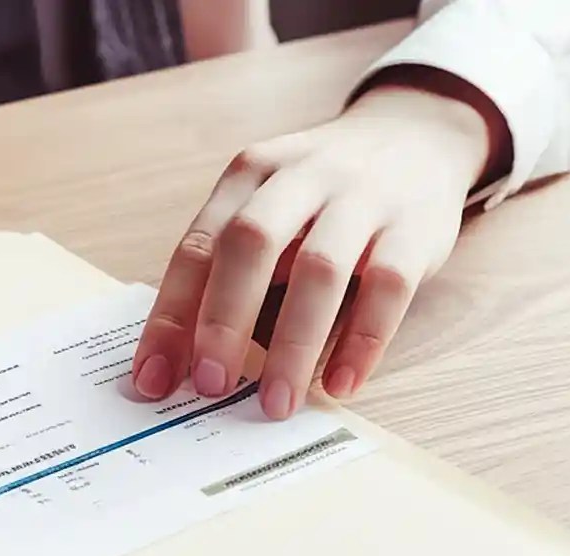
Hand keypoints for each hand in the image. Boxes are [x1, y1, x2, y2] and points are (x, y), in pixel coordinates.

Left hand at [131, 68, 508, 418]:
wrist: (417, 137)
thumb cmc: (320, 196)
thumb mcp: (267, 208)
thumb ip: (226, 267)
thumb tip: (178, 358)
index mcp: (248, 175)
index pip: (198, 248)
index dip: (171, 316)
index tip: (152, 378)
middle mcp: (301, 177)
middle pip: (251, 244)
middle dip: (224, 319)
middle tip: (210, 385)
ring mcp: (362, 198)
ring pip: (320, 270)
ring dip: (293, 343)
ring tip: (276, 404)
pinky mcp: (415, 227)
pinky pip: (389, 287)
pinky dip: (363, 341)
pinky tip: (340, 384)